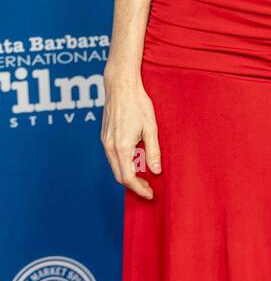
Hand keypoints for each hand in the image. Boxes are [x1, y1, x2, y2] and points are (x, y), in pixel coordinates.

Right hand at [101, 71, 160, 198]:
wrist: (120, 86)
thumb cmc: (138, 103)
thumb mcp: (151, 128)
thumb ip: (153, 151)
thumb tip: (156, 171)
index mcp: (121, 146)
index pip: (128, 178)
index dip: (139, 189)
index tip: (150, 194)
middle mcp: (109, 147)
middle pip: (119, 176)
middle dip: (134, 186)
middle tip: (149, 189)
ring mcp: (105, 141)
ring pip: (114, 167)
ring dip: (128, 175)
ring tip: (144, 177)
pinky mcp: (104, 137)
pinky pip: (112, 158)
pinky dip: (123, 165)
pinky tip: (135, 162)